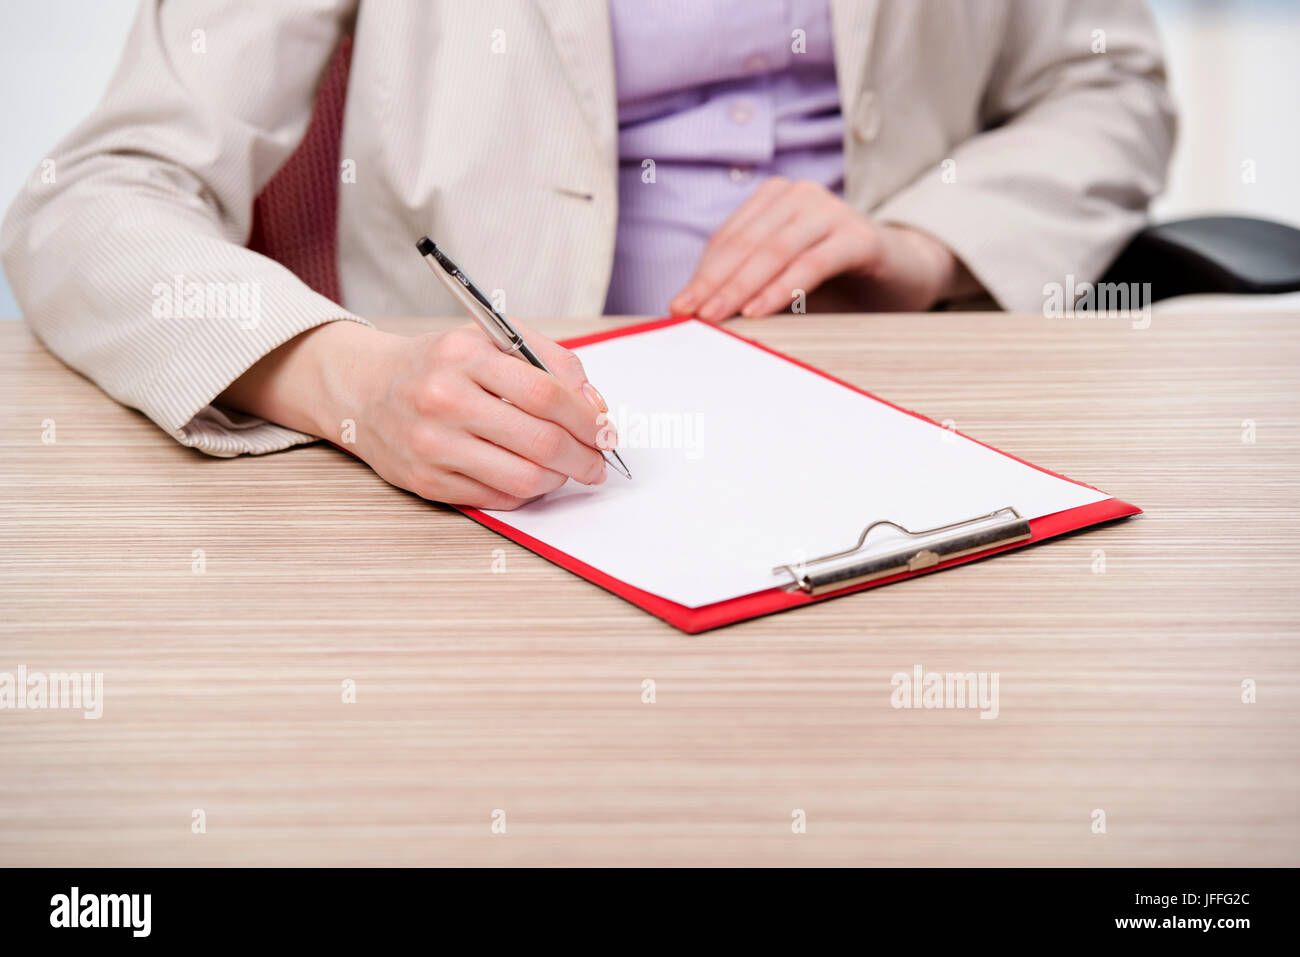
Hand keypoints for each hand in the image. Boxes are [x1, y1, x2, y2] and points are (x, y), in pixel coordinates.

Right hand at [219, 319, 615, 509]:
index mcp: (464, 355)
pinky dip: (526, 492)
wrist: (366, 390)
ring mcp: (432, 445)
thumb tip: (595, 407)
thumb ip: (550, 361)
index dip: (587, 417)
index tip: (605, 431)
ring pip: (522, 478)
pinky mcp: (426, 481)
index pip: (547, 392)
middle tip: (597, 462)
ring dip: (558, 479)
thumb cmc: (440, 364)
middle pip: (540, 441)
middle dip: (583, 457)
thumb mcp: (490, 339)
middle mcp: (444, 400)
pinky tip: (532, 478)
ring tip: (567, 470)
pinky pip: (497, 497)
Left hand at [668, 177, 977, 319]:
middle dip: (714, 282)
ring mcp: (832, 212)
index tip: (679, 306)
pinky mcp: (859, 237)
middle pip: (746, 244)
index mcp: (775, 200)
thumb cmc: (836, 281)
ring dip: (741, 287)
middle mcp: (801, 196)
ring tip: (717, 317)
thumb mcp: (785, 281)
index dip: (702, 274)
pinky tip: (759, 310)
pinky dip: (783, 288)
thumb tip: (699, 312)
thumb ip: (749, 285)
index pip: (729, 240)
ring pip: (774, 252)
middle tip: (691, 314)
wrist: (904, 273)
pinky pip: (812, 263)